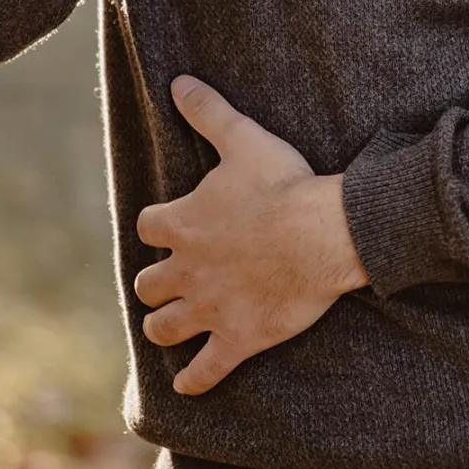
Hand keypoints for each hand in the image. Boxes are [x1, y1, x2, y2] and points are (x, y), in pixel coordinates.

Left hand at [135, 77, 366, 395]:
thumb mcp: (242, 138)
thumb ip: (207, 111)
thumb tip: (178, 82)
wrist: (320, 232)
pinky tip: (185, 386)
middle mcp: (186, 269)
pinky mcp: (237, 338)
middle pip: (150, 283)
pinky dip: (193, 380)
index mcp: (182, 222)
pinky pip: (206, 370)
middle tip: (167, 281)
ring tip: (166, 326)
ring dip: (163, 326)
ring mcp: (210, 308)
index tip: (167, 226)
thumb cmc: (282, 183)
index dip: (158, 225)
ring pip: (166, 327)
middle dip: (156, 282)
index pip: (149, 225)